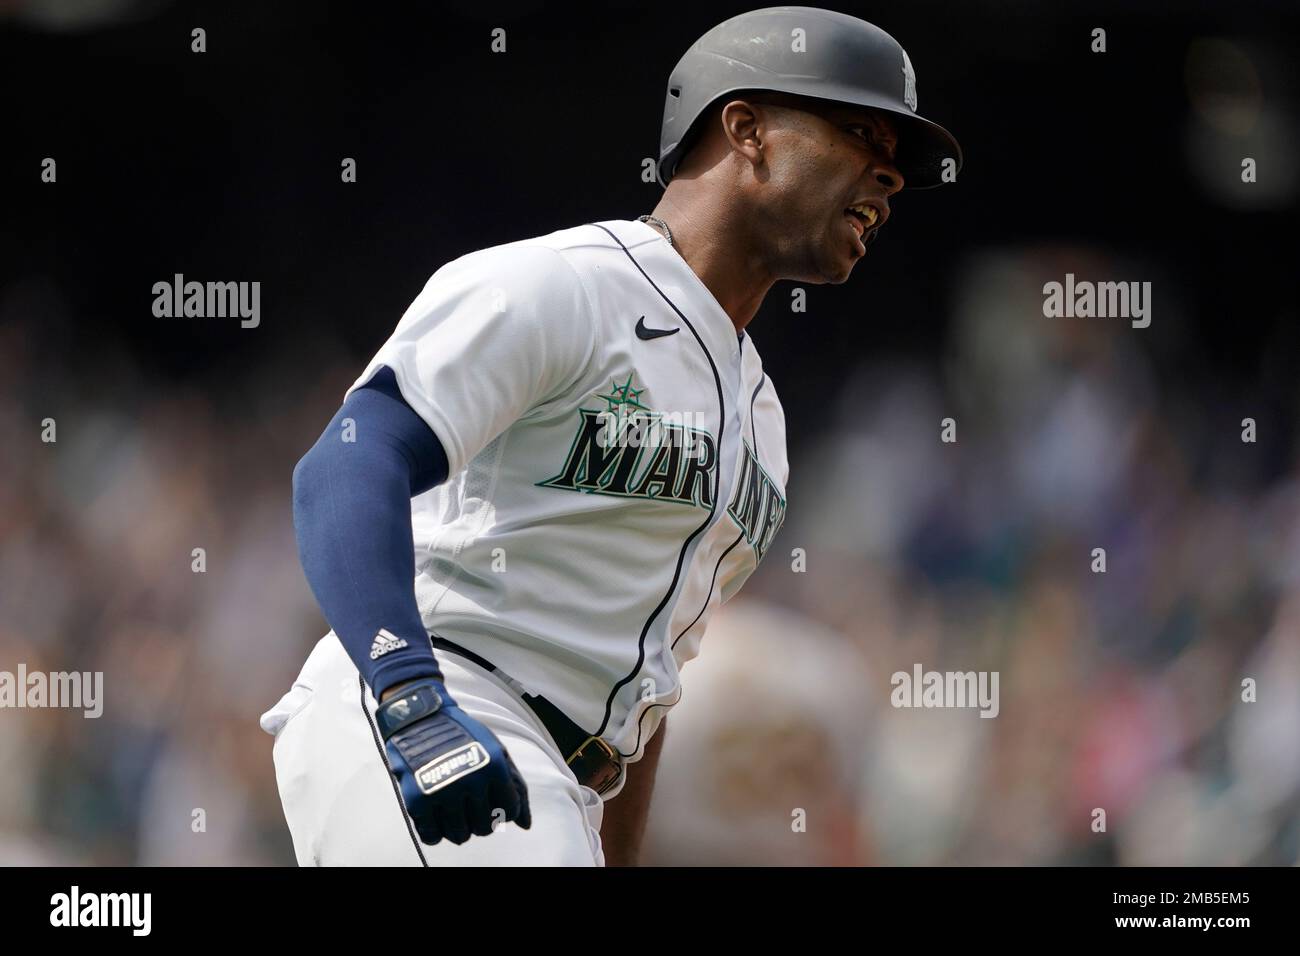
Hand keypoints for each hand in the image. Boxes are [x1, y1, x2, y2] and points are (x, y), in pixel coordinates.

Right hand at [375, 679, 531, 844]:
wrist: (420, 719)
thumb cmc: (463, 736)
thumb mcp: (497, 751)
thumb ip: (515, 787)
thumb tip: (526, 825)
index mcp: (495, 768)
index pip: (508, 811)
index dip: (501, 811)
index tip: (490, 803)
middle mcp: (472, 781)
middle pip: (484, 827)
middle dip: (480, 821)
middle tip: (469, 806)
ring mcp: (444, 792)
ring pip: (460, 836)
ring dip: (458, 829)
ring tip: (452, 810)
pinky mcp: (418, 801)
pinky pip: (432, 836)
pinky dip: (434, 834)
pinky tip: (435, 819)